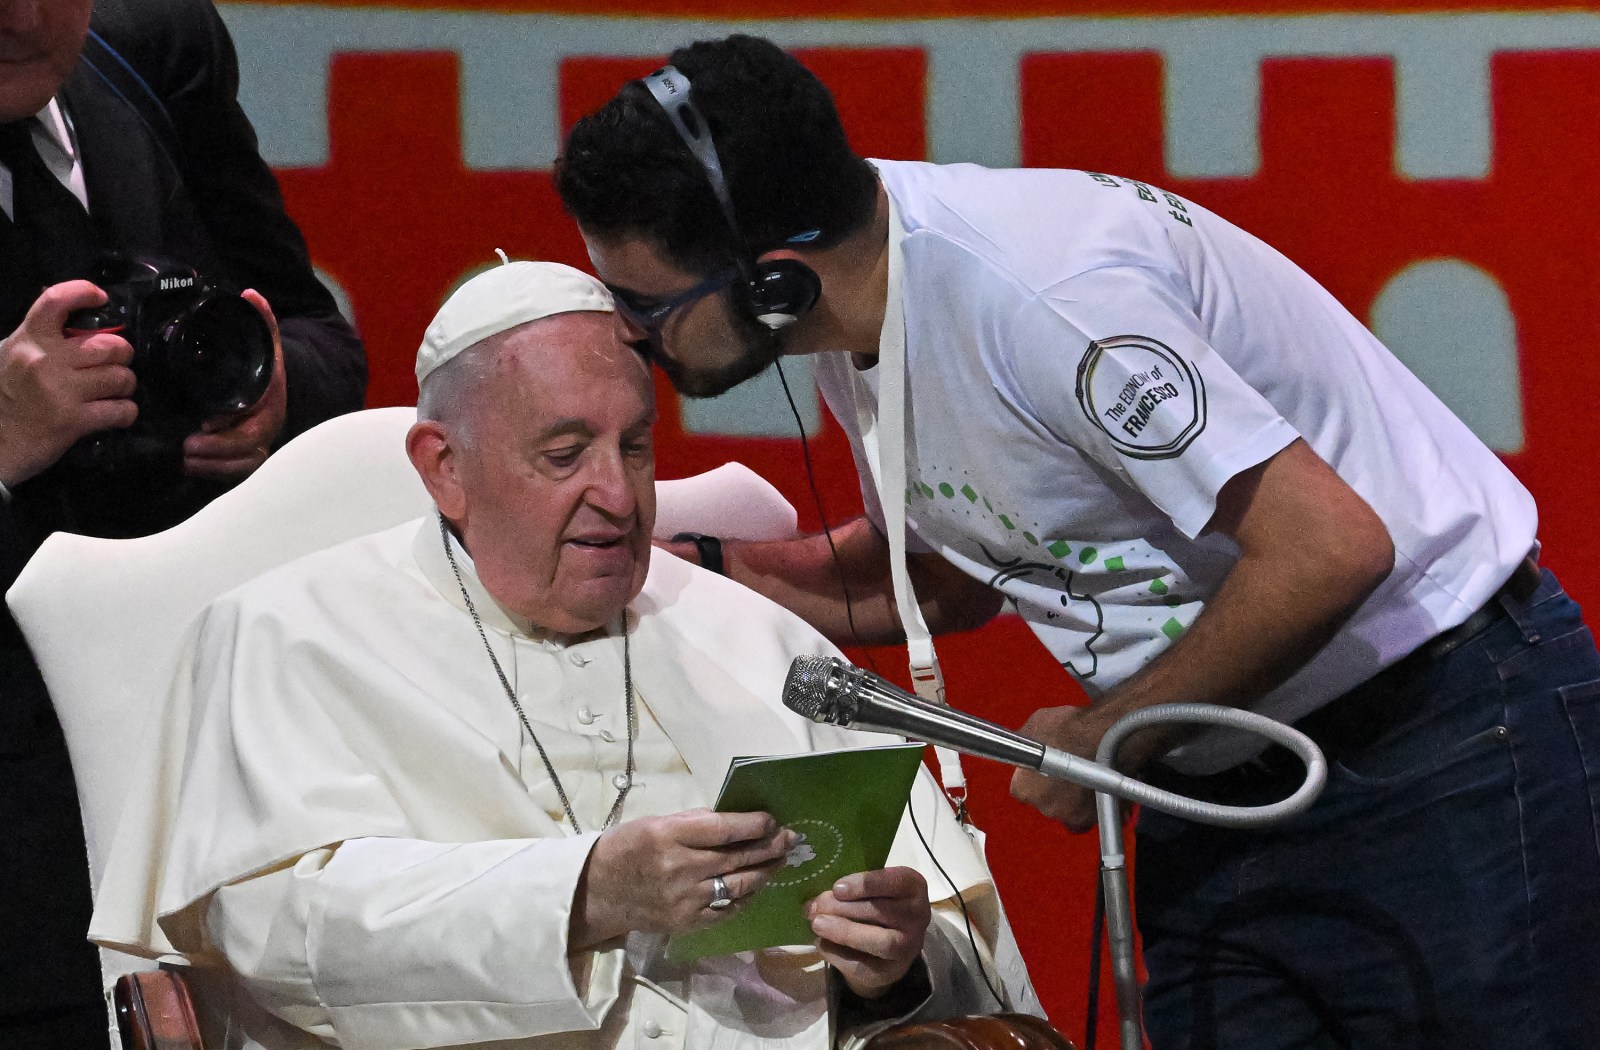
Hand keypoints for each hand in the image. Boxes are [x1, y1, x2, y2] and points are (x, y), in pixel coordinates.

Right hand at [0, 281, 137, 486]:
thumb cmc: (3, 397)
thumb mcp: (9, 356)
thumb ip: (38, 339)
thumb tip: (75, 324)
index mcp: (28, 339)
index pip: (55, 301)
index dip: (83, 292)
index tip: (102, 298)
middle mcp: (45, 360)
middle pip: (109, 345)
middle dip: (122, 354)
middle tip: (115, 363)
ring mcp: (60, 391)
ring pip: (120, 377)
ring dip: (126, 384)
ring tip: (116, 389)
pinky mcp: (73, 421)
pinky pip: (121, 410)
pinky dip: (126, 412)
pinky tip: (117, 413)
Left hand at [183, 289, 285, 478]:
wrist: (278, 388)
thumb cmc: (266, 368)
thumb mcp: (267, 343)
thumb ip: (262, 320)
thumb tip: (250, 294)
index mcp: (270, 405)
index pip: (252, 427)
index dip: (227, 433)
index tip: (203, 426)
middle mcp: (267, 428)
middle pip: (245, 452)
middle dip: (216, 454)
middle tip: (186, 448)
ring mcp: (259, 445)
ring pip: (240, 466)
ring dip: (212, 466)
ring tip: (186, 459)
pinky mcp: (248, 456)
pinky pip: (235, 472)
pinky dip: (214, 472)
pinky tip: (192, 466)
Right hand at [572, 809, 795, 947]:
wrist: (598, 892)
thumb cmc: (626, 848)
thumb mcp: (654, 823)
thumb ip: (694, 822)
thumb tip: (734, 820)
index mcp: (668, 835)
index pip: (724, 829)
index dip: (754, 824)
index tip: (772, 820)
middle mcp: (679, 867)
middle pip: (737, 856)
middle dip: (770, 846)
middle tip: (789, 838)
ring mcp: (685, 899)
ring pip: (739, 884)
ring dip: (765, 871)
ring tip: (780, 860)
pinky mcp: (688, 922)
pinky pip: (728, 910)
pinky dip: (746, 897)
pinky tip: (757, 885)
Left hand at [806, 866, 930, 999]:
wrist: (889, 949)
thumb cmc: (876, 905)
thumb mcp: (871, 889)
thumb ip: (850, 888)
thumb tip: (816, 899)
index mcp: (913, 888)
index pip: (896, 881)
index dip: (866, 884)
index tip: (837, 888)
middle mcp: (917, 917)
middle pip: (883, 911)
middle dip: (844, 908)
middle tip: (817, 905)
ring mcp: (907, 947)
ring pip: (880, 941)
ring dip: (845, 932)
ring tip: (817, 924)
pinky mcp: (889, 972)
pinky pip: (863, 964)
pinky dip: (837, 953)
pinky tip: (821, 942)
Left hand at [1009, 703, 1120, 832]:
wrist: (1106, 734)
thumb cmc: (1071, 729)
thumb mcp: (1036, 725)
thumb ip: (1025, 743)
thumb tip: (1022, 743)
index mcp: (1024, 789)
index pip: (1021, 790)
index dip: (1032, 779)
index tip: (1040, 770)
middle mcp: (1045, 806)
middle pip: (1046, 803)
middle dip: (1054, 789)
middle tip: (1065, 770)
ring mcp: (1072, 815)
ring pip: (1070, 812)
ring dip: (1074, 800)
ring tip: (1084, 779)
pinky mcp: (1096, 817)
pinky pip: (1093, 816)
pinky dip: (1096, 807)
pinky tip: (1099, 790)